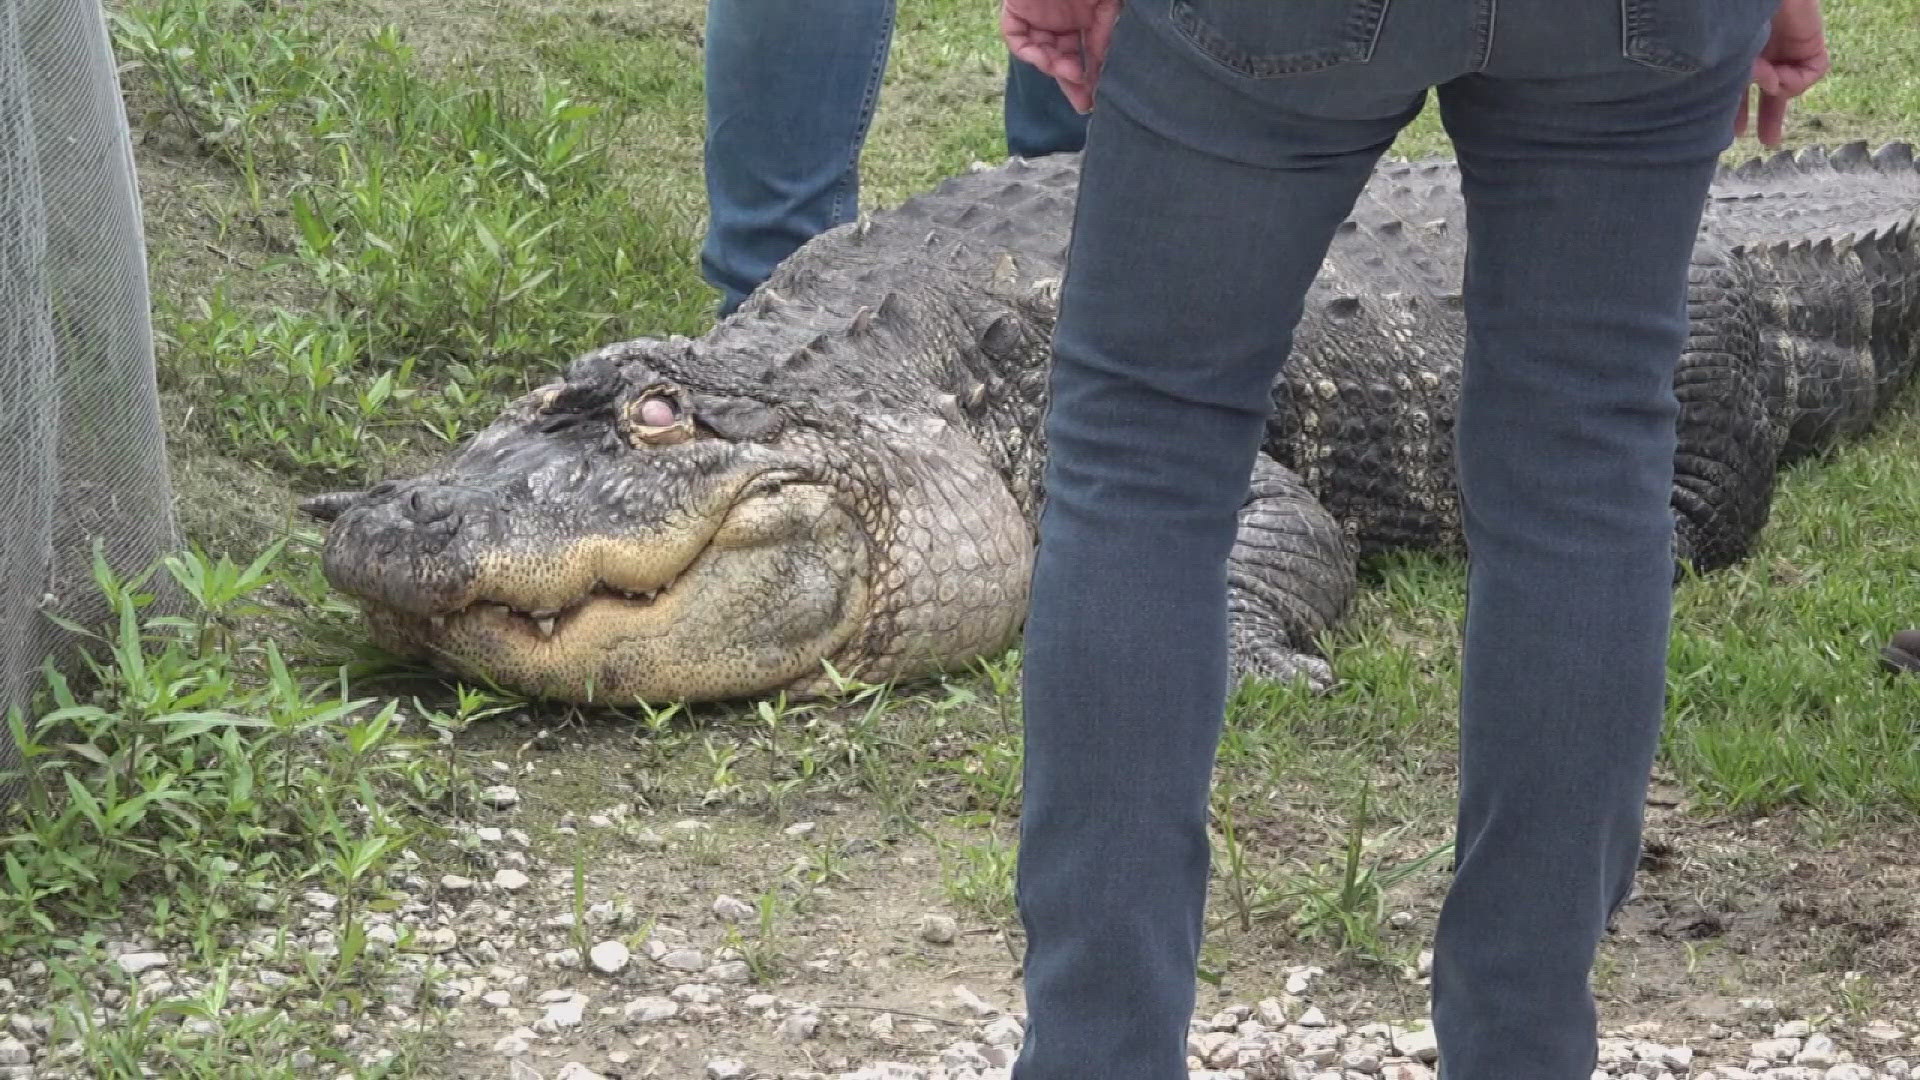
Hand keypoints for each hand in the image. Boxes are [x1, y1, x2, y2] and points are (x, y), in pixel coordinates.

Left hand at [1002, 0, 1121, 113]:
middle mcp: (1062, 18)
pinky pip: (1016, 39)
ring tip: (1070, 73)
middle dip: (1072, 83)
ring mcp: (1038, 15)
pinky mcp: (1016, 9)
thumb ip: (1104, 37)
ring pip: (1041, 53)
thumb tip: (1101, 72)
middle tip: (1084, 103)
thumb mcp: (1106, 8)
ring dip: (1054, 68)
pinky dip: (1028, 52)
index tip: (1096, 99)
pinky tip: (1045, 59)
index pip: (1086, 53)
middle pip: (1063, 59)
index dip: (1091, 78)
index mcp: (1085, 15)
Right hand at [1736, 0, 1829, 147]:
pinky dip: (1791, 81)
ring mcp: (1789, 48)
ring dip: (1775, 92)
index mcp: (1744, 52)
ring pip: (1791, 87)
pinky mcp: (1811, 45)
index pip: (1744, 84)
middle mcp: (1767, 51)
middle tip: (1769, 140)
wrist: (1753, 1)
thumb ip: (1737, 79)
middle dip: (1770, 116)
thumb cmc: (1732, 22)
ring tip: (1766, 83)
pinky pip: (1808, 76)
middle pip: (1773, 91)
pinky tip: (1775, 72)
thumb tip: (1747, 98)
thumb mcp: (1727, 58)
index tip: (1737, 132)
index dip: (1739, 109)